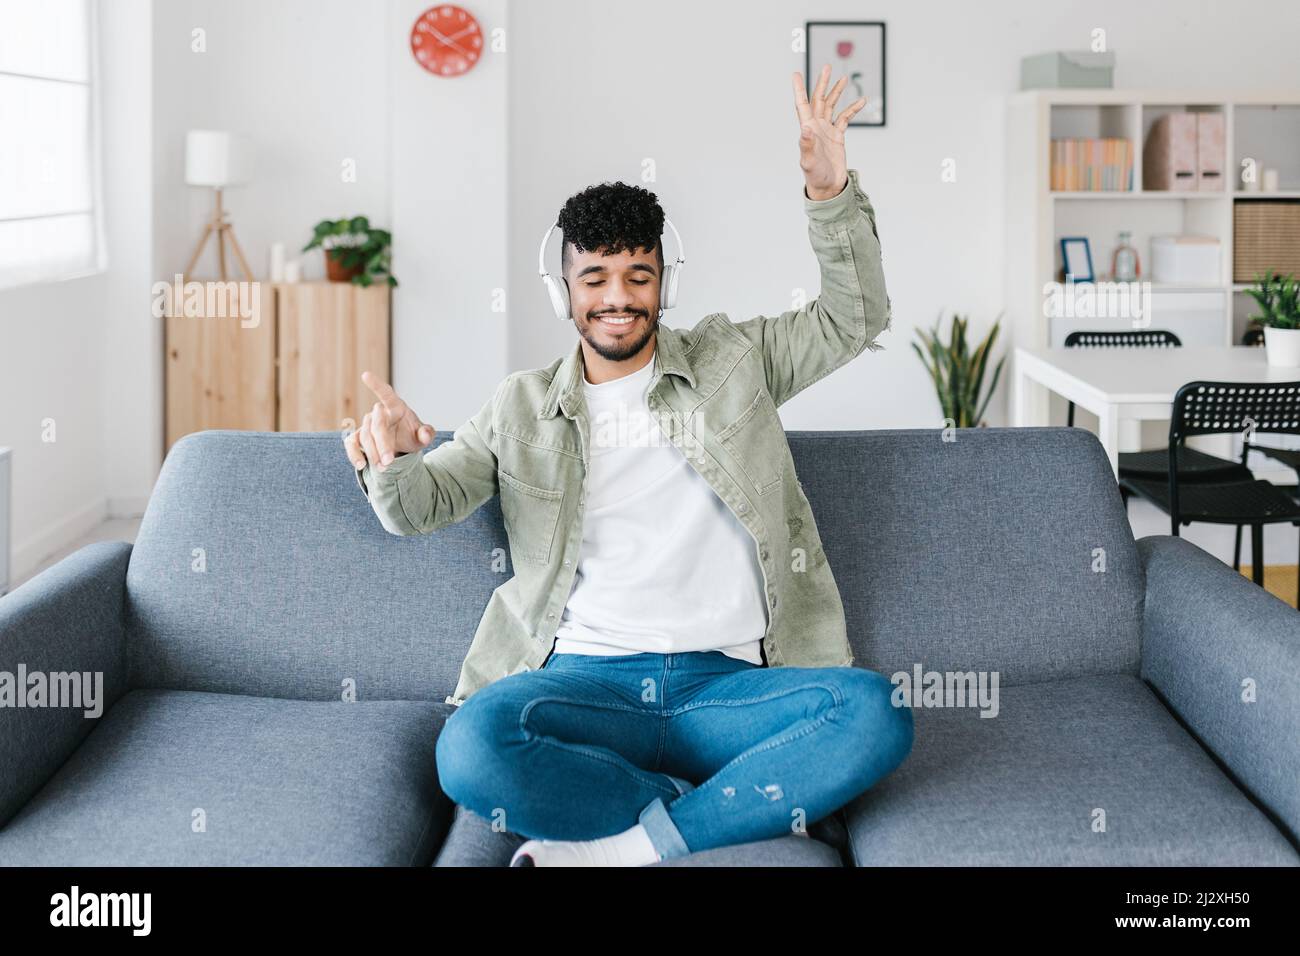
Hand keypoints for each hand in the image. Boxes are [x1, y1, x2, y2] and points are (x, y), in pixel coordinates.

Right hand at [345, 370, 434, 471]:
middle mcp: (379, 413)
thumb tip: (426, 435)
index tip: (365, 375)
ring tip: (383, 467)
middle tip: (389, 461)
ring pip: (364, 436)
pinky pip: (351, 443)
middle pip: (377, 426)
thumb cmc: (412, 435)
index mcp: (395, 406)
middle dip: (382, 444)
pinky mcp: (358, 438)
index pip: (386, 393)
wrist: (402, 447)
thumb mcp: (423, 435)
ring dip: (372, 453)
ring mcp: (367, 425)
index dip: (376, 385)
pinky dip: (354, 454)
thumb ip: (426, 434)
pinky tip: (361, 465)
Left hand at [792, 65, 864, 199]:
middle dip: (823, 83)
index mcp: (807, 130)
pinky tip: (860, 101)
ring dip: (836, 92)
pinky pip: (845, 118)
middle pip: (819, 100)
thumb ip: (807, 145)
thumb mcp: (809, 161)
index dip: (799, 89)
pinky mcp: (837, 137)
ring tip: (843, 78)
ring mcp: (827, 131)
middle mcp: (816, 127)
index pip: (802, 105)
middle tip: (827, 67)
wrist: (827, 187)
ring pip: (832, 106)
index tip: (796, 74)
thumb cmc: (815, 176)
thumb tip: (805, 128)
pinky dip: (852, 109)